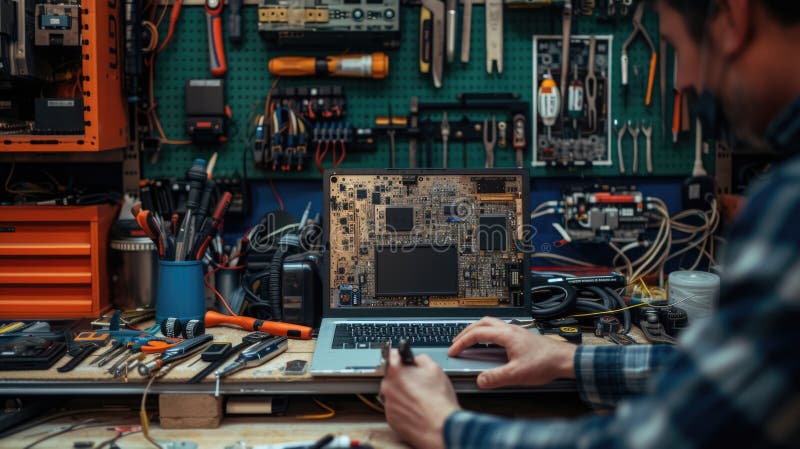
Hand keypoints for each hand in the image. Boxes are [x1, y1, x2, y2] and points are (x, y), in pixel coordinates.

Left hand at [380, 350, 459, 448]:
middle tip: (418, 383)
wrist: (439, 427)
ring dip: (403, 394)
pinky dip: (403, 409)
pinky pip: (395, 410)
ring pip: (394, 394)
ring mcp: (388, 404)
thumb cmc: (438, 399)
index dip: (400, 356)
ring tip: (419, 399)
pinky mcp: (391, 419)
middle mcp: (387, 387)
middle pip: (392, 377)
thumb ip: (421, 358)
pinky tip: (416, 410)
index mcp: (395, 371)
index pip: (392, 356)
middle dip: (403, 378)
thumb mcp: (435, 368)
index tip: (402, 358)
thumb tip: (416, 359)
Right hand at [449, 317, 576, 388]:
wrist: (564, 359)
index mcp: (506, 335)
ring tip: (470, 340)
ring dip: (477, 330)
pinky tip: (490, 344)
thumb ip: (496, 377)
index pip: (477, 334)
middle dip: (466, 332)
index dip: (462, 342)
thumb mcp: (517, 374)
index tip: (454, 350)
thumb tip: (480, 379)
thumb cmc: (545, 363)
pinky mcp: (522, 335)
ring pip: (491, 323)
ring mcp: (516, 331)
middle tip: (457, 342)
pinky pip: (499, 328)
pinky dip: (488, 333)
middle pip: (482, 323)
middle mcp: (510, 329)